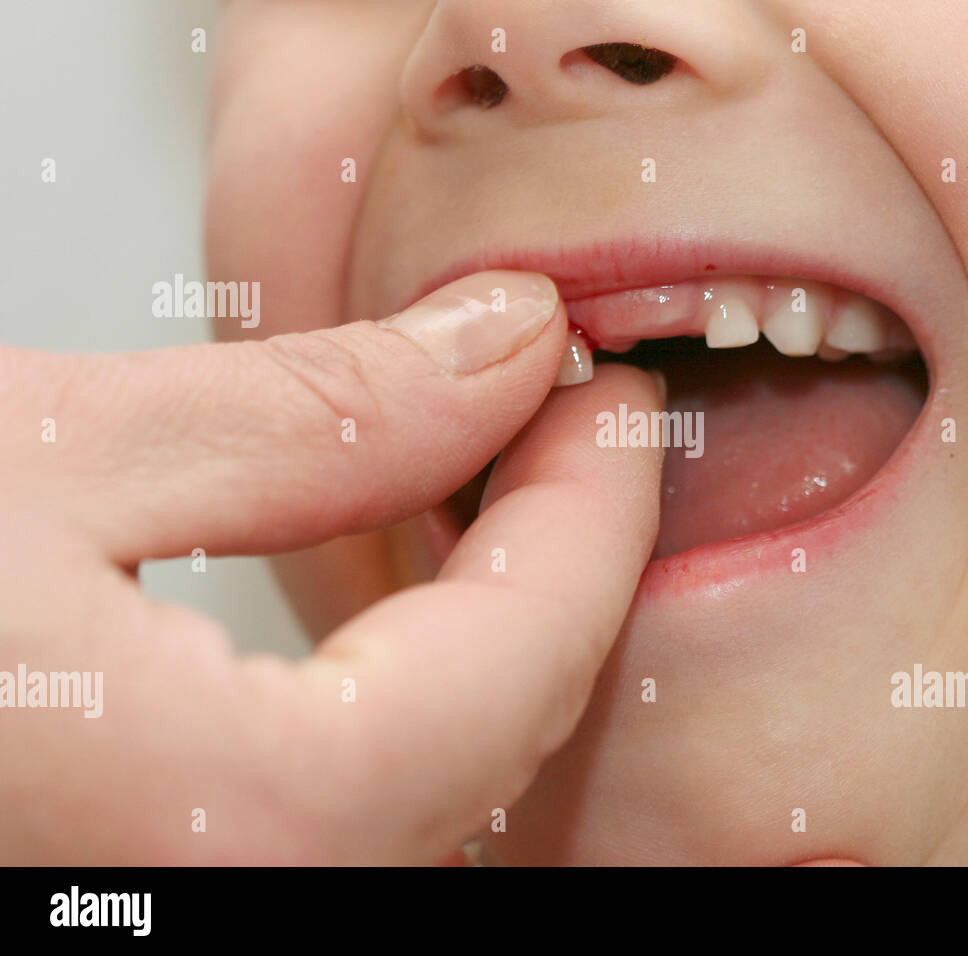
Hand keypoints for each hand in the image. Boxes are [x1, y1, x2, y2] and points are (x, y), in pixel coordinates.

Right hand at [0, 271, 662, 863]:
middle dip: (560, 571)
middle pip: (508, 739)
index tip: (605, 400)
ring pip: (446, 794)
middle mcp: (246, 907)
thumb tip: (498, 352)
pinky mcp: (173, 885)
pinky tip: (397, 628)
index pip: (527, 654)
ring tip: (494, 503)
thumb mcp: (51, 456)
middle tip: (568, 433)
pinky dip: (410, 716)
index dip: (594, 506)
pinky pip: (357, 828)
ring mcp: (216, 907)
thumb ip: (312, 416)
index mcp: (248, 821)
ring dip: (497, 645)